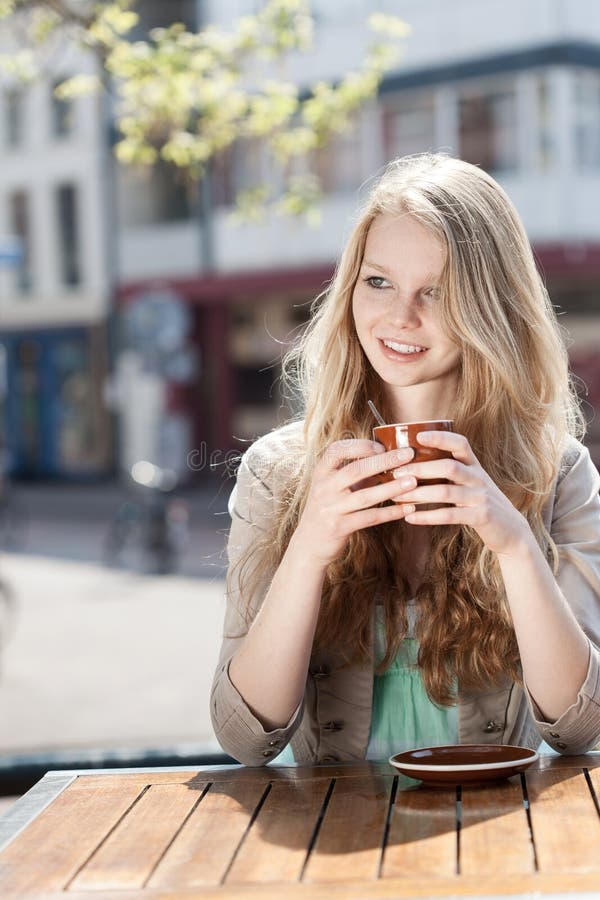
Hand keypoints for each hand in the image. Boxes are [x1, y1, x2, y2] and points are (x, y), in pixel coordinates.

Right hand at [293, 439, 416, 567]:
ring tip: (413, 481)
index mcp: (321, 473)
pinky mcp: (339, 527)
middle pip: (355, 470)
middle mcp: (324, 488)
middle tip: (408, 454)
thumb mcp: (333, 487)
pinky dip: (390, 513)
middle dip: (384, 461)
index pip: (337, 450)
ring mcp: (330, 508)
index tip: (381, 446)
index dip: (360, 446)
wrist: (308, 543)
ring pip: (365, 496)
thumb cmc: (327, 509)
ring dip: (391, 488)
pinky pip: (369, 518)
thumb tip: (386, 457)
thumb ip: (354, 473)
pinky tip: (407, 508)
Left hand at [392, 430, 531, 556]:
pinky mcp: (481, 517)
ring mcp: (481, 497)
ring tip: (397, 497)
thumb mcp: (471, 483)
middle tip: (396, 473)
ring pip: (446, 492)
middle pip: (449, 467)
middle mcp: (479, 478)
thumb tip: (413, 464)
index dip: (441, 438)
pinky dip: (427, 516)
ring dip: (419, 494)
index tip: (419, 436)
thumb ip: (451, 472)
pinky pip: (449, 515)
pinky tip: (410, 517)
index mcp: (475, 466)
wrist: (511, 530)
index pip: (460, 444)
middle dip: (421, 469)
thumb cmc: (480, 503)